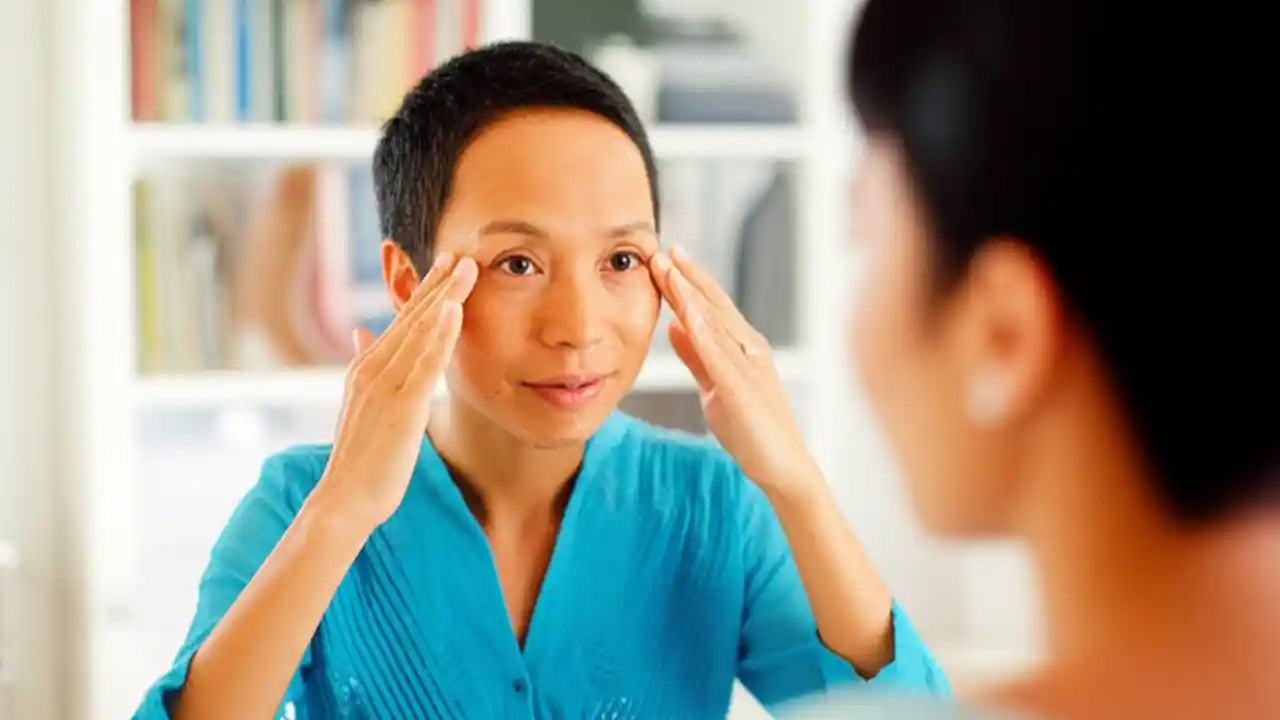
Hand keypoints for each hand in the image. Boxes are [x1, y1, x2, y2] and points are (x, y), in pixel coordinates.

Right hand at [314, 253, 476, 529]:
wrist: (345, 499)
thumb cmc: (361, 460)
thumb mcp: (362, 405)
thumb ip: (367, 366)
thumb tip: (362, 333)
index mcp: (366, 368)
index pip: (401, 322)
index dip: (424, 292)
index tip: (445, 266)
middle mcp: (372, 368)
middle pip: (411, 316)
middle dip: (437, 283)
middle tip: (461, 253)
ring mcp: (384, 384)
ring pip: (419, 330)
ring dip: (443, 295)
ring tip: (465, 267)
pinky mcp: (400, 404)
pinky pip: (424, 361)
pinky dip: (439, 333)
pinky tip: (454, 309)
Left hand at [649, 247, 820, 497]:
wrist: (781, 466)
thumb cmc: (751, 427)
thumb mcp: (715, 385)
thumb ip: (696, 356)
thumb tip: (675, 326)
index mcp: (741, 347)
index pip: (711, 307)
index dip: (688, 281)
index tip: (665, 257)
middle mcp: (749, 349)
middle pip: (714, 306)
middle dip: (688, 277)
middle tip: (663, 249)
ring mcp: (748, 367)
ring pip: (716, 323)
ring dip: (691, 295)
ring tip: (669, 269)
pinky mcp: (741, 390)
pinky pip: (718, 356)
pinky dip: (703, 332)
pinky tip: (686, 313)